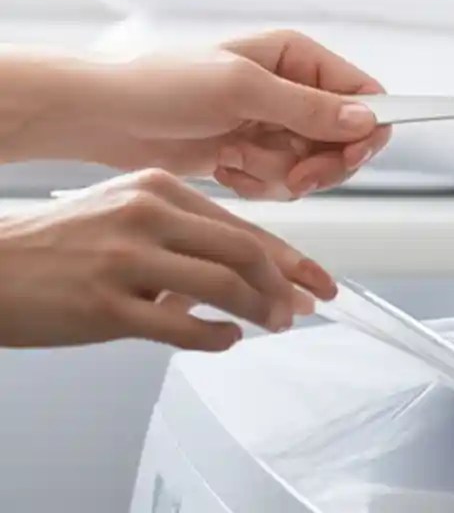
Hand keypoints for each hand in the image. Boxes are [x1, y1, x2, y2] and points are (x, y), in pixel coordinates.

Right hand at [0, 169, 336, 350]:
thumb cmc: (61, 244)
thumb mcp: (125, 214)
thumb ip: (186, 235)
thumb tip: (248, 274)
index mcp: (158, 189)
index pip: (242, 225)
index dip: (289, 258)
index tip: (317, 280)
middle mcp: (147, 216)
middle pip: (244, 252)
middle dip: (284, 286)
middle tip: (301, 309)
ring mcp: (127, 260)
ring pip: (222, 287)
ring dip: (259, 312)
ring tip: (272, 325)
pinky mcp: (106, 305)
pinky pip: (182, 327)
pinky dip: (217, 337)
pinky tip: (226, 339)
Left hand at [92, 29, 391, 199]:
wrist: (105, 118)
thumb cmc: (161, 86)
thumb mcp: (242, 91)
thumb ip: (309, 107)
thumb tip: (367, 119)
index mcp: (298, 58)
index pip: (366, 95)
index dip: (366, 130)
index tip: (347, 157)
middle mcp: (293, 89)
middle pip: (347, 140)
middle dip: (321, 164)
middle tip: (296, 177)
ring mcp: (275, 125)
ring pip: (316, 167)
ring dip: (282, 174)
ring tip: (239, 160)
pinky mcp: (255, 154)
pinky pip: (284, 182)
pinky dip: (260, 183)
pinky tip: (227, 169)